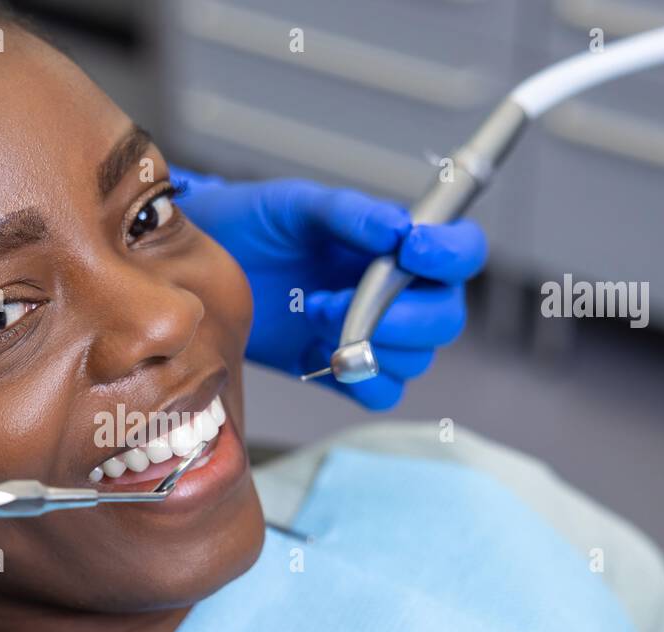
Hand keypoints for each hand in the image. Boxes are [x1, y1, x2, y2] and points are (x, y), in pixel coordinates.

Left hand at [172, 169, 486, 409]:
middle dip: (405, 316)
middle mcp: (397, 292)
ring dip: (370, 343)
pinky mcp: (342, 370)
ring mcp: (372, 334)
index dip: (451, 255)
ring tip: (314, 312)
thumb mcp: (296, 205)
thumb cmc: (253, 227)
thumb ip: (347, 213)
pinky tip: (321, 352)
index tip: (412, 251)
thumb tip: (396, 231)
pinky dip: (360, 379)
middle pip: (446, 319)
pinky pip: (381, 393)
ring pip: (416, 360)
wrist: (203, 271)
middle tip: (343, 300)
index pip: (460, 252)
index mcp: (399, 244)